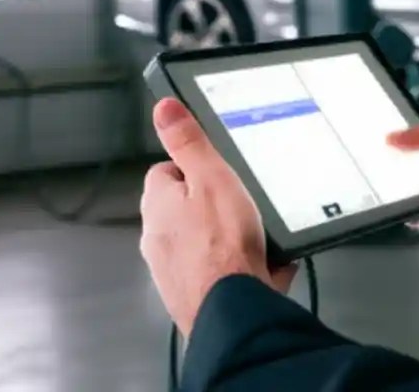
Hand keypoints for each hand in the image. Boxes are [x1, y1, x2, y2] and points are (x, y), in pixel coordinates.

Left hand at [140, 99, 296, 335]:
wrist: (232, 309)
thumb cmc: (223, 245)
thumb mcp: (213, 178)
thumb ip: (189, 143)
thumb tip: (164, 108)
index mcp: (158, 205)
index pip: (166, 172)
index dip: (194, 169)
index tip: (218, 172)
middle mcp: (157, 238)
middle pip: (186, 208)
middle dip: (214, 206)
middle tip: (244, 205)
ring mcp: (173, 269)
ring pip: (203, 240)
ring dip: (227, 238)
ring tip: (257, 237)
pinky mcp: (193, 293)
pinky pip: (219, 269)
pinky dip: (238, 265)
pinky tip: (262, 265)